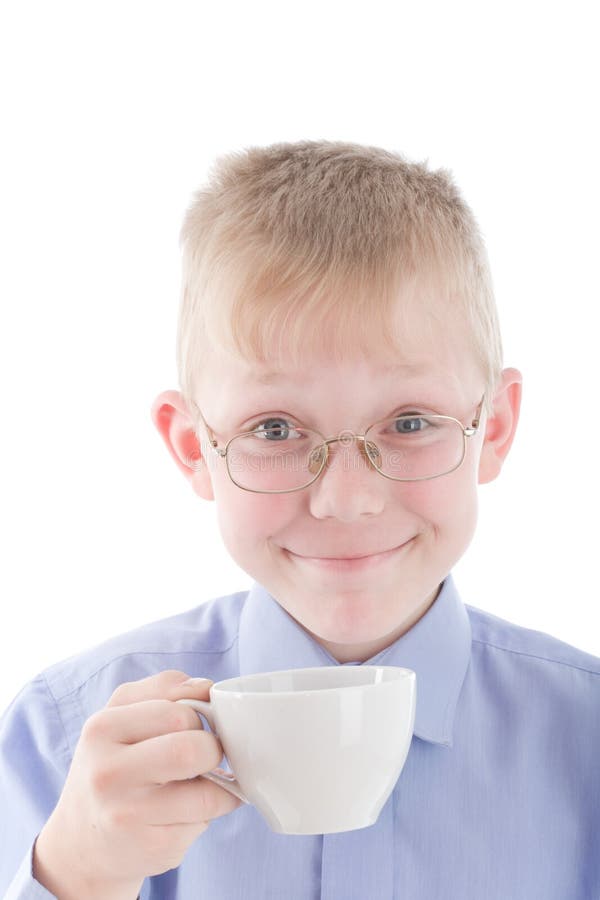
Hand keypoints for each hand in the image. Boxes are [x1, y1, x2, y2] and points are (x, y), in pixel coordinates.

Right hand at [33, 670, 241, 899]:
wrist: (81, 843)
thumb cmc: (113, 766)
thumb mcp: (121, 717)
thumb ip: (164, 689)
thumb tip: (207, 687)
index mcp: (102, 728)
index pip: (178, 711)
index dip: (199, 717)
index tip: (196, 727)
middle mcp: (108, 773)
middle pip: (192, 749)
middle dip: (211, 750)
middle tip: (203, 756)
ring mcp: (128, 816)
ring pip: (207, 793)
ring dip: (218, 786)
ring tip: (201, 784)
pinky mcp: (153, 849)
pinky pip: (204, 822)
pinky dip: (208, 814)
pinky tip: (185, 813)